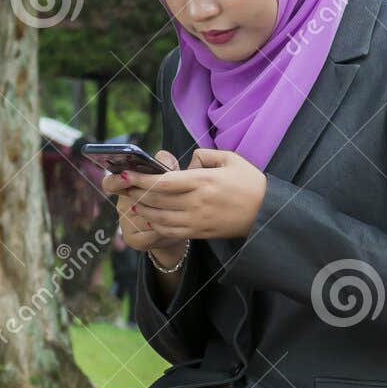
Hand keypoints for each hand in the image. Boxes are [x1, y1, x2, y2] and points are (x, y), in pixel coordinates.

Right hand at [101, 150, 181, 255]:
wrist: (176, 230)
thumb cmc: (170, 199)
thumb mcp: (169, 180)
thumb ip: (165, 166)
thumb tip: (163, 156)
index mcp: (126, 188)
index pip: (110, 182)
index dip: (116, 180)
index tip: (125, 176)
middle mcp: (122, 207)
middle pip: (132, 200)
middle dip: (152, 198)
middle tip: (169, 196)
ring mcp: (126, 225)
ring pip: (145, 217)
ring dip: (163, 214)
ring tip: (179, 212)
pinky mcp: (134, 240)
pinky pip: (151, 233)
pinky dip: (166, 229)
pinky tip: (175, 226)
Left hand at [112, 147, 266, 243]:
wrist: (266, 213)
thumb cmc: (250, 183)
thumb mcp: (231, 159)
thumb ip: (204, 156)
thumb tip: (186, 162)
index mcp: (203, 181)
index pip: (163, 182)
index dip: (140, 179)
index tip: (124, 174)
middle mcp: (197, 202)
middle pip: (156, 199)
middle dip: (134, 193)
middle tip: (119, 186)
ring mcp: (197, 219)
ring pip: (159, 217)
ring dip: (141, 209)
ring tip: (131, 201)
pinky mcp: (199, 232)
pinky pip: (170, 230)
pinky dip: (155, 224)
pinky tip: (148, 217)